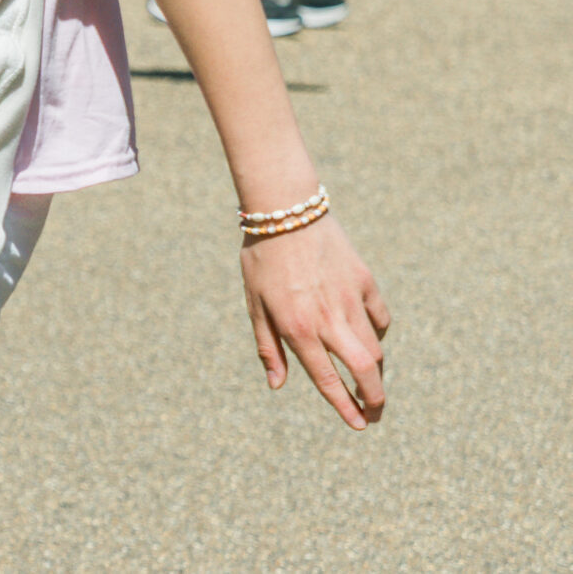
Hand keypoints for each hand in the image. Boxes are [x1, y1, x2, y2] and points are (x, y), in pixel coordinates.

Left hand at [239, 213, 390, 428]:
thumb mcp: (255, 305)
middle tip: (374, 413)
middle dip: (374, 399)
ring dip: (375, 370)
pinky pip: (381, 319)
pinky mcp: (365, 282)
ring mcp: (351, 300)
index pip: (327, 379)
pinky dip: (378, 333)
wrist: (285, 211)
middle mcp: (328, 318)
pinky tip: (368, 336)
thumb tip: (277, 385)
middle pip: (365, 371)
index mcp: (297, 327)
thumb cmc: (261, 259)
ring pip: (376, 348)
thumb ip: (268, 347)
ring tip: (368, 380)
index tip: (358, 425)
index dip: (345, 407)